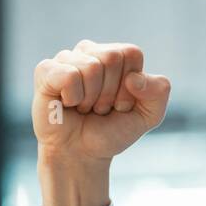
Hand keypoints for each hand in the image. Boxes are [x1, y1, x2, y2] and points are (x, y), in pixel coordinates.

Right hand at [31, 39, 171, 164]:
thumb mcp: (148, 116)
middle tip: (100, 108)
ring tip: (84, 107)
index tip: (120, 103)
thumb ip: (159, 92)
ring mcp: (67, 58)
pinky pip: (69, 76)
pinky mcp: (46, 70)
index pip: (131, 53)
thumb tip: (134, 78)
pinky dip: (73, 97)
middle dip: (110, 93)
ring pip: (91, 67)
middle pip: (112, 57)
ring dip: (92, 99)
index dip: (129, 86)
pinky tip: (67, 104)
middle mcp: (91, 51)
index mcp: (116, 55)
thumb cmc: (111, 131)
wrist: (81, 155)